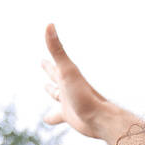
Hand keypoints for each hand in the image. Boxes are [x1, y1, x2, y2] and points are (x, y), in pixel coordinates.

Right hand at [41, 23, 114, 140]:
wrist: (101, 119)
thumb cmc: (85, 95)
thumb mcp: (67, 70)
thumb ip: (57, 49)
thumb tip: (49, 24)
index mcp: (66, 76)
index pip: (54, 61)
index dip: (49, 51)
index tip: (47, 41)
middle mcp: (68, 88)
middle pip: (55, 77)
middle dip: (49, 70)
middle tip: (43, 63)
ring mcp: (69, 102)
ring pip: (56, 96)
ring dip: (51, 92)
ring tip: (47, 89)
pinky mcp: (70, 117)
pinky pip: (57, 117)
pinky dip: (51, 118)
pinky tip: (47, 120)